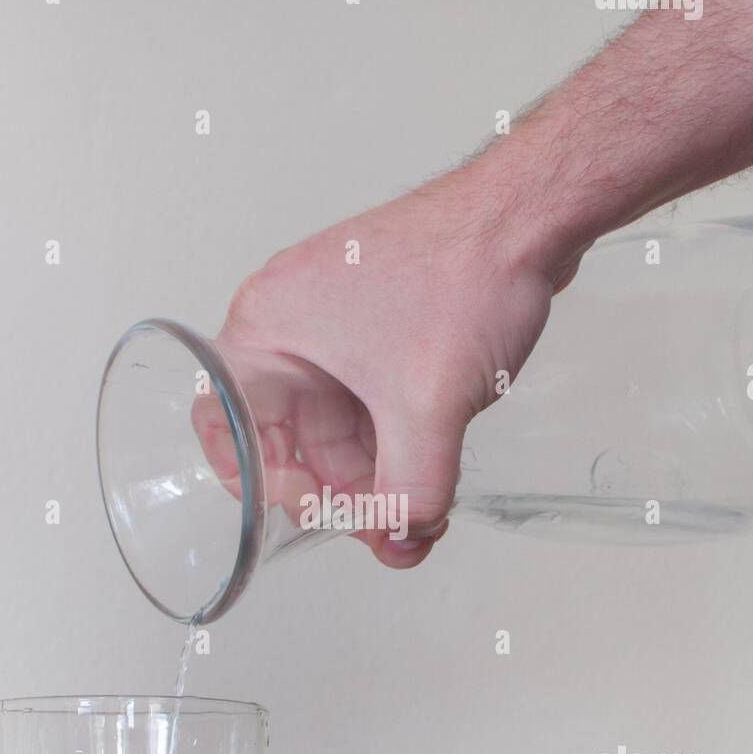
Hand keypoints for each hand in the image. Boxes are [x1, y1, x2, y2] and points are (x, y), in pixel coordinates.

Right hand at [215, 169, 562, 567]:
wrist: (528, 218)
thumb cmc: (465, 268)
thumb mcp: (428, 404)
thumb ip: (412, 489)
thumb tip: (403, 535)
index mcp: (269, 327)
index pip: (224, 425)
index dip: (261, 481)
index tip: (316, 510)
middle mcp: (291, 326)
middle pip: (288, 438)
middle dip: (339, 492)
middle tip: (385, 528)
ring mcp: (336, 330)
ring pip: (334, 430)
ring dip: (374, 478)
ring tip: (419, 515)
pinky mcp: (378, 334)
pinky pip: (369, 409)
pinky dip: (394, 448)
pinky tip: (427, 481)